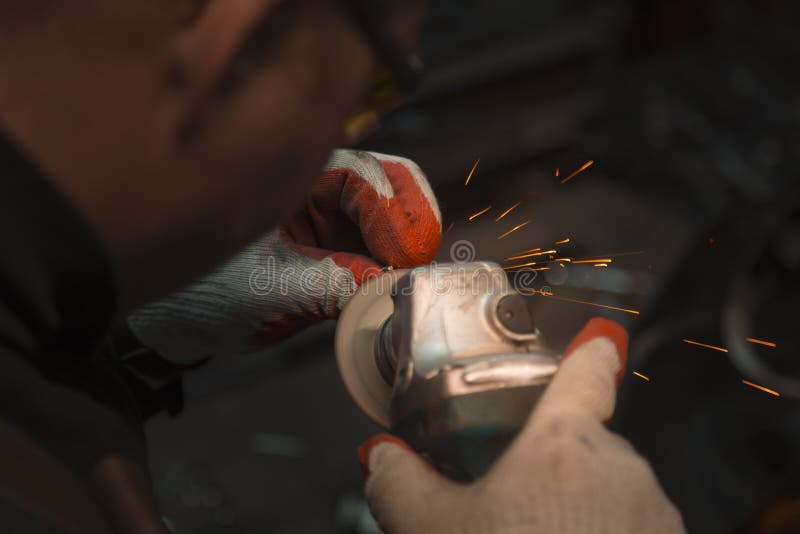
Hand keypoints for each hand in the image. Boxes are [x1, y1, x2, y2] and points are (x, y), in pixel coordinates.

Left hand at [128, 150, 440, 362]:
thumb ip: (321, 284)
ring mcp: (333, 220)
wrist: (181, 318)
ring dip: (406, 248)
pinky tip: (387, 289)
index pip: (364, 174)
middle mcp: (318, 189)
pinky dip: (394, 269)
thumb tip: (384, 283)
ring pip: (395, 217)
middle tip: (413, 267)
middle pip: (393, 183)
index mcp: (289, 175)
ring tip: (400, 283)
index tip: (402, 258)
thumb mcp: (259, 288)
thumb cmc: (201, 289)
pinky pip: (382, 252)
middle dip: (412, 223)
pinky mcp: (341, 251)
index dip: (392, 213)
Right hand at [359, 318, 685, 533]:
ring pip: (606, 489)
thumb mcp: (436, 529)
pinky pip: (628, 527)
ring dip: (573, 505)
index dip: (589, 350)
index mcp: (566, 442)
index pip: (588, 371)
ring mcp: (653, 514)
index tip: (597, 337)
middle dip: (548, 463)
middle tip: (509, 500)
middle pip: (583, 442)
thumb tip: (378, 458)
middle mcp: (622, 467)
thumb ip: (400, 484)